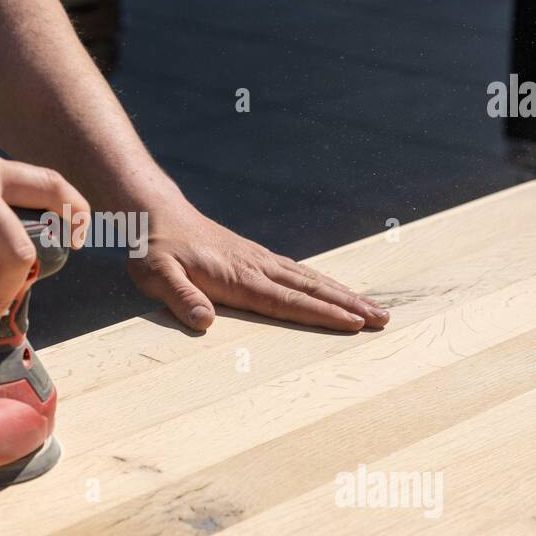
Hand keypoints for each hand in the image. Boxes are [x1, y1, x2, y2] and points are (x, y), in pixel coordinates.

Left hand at [128, 202, 388, 332]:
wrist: (154, 212)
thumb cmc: (152, 248)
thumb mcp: (155, 275)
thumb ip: (179, 297)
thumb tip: (204, 321)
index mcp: (237, 277)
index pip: (287, 301)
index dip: (321, 314)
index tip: (353, 324)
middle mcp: (256, 266)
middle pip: (311, 288)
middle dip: (348, 305)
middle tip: (383, 320)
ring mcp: (258, 259)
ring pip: (309, 278)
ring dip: (343, 294)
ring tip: (373, 310)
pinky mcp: (254, 256)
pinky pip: (296, 272)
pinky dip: (322, 282)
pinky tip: (333, 290)